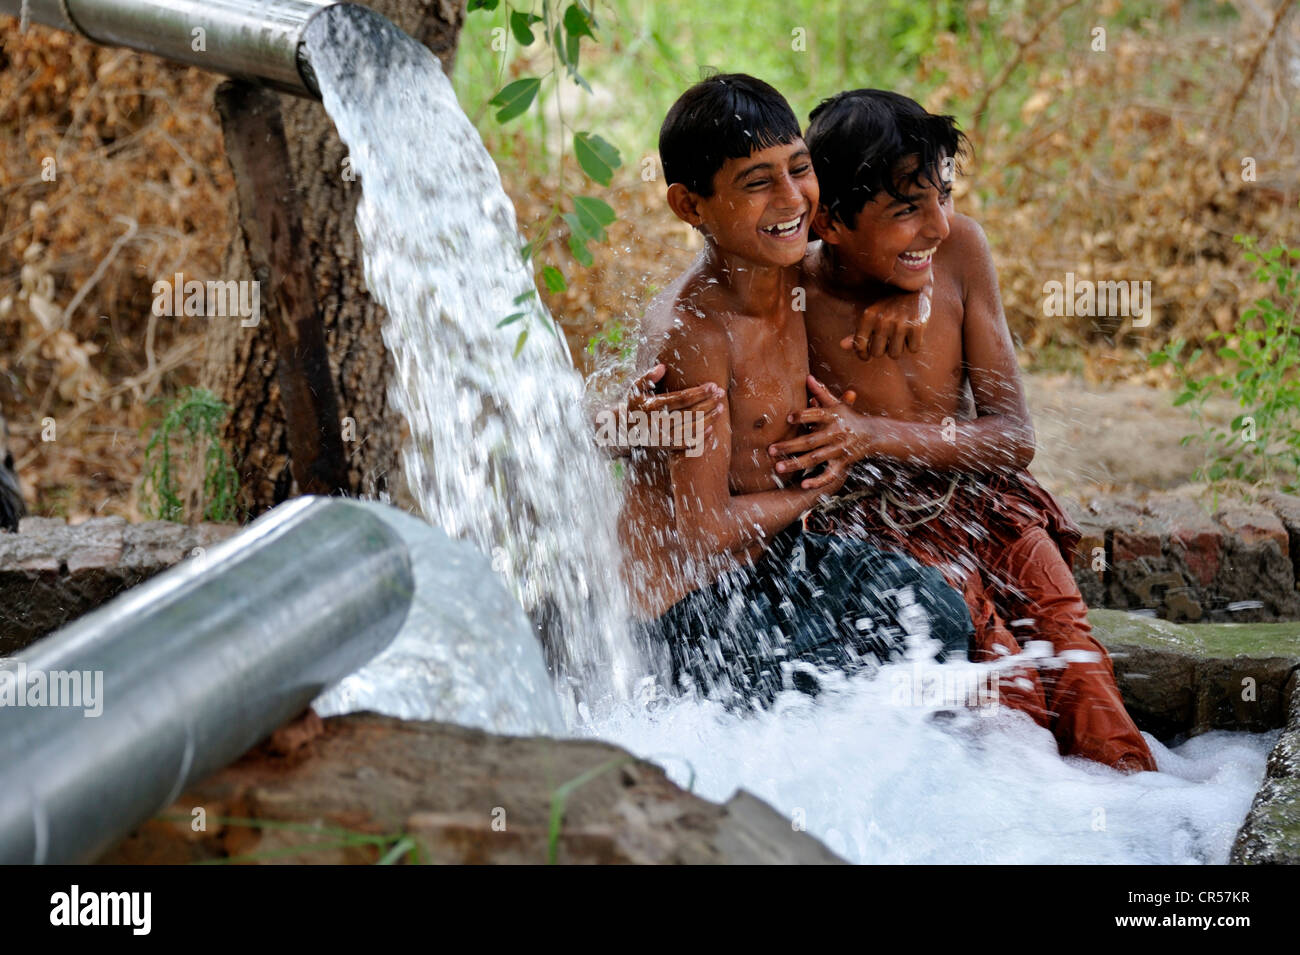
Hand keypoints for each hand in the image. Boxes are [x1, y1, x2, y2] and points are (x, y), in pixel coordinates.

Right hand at [595, 364, 725, 455]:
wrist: (622, 430)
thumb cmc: (634, 404)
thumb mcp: (636, 389)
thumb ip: (648, 377)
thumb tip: (662, 367)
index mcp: (652, 406)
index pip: (682, 398)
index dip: (699, 392)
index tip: (713, 386)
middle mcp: (657, 423)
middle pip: (690, 413)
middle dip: (708, 403)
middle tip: (721, 394)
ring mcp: (661, 437)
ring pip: (690, 429)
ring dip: (708, 419)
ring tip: (720, 409)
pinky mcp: (663, 447)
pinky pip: (685, 444)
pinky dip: (699, 438)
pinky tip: (711, 429)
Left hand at [768, 376, 862, 489]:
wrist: (873, 434)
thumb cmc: (848, 417)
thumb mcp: (837, 404)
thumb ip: (822, 392)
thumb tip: (807, 377)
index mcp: (833, 416)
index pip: (817, 415)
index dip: (803, 416)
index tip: (788, 418)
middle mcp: (836, 433)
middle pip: (810, 440)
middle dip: (790, 446)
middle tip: (770, 450)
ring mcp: (839, 450)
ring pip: (815, 459)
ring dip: (796, 464)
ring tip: (778, 468)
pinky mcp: (843, 463)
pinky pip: (830, 475)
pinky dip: (818, 481)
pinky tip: (803, 485)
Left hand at [839, 284, 931, 360]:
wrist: (915, 287)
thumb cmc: (889, 305)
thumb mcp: (872, 315)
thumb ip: (858, 332)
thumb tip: (842, 346)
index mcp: (868, 315)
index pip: (859, 346)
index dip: (862, 354)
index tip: (867, 356)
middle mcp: (883, 319)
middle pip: (877, 353)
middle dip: (883, 349)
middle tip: (888, 339)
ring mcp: (901, 323)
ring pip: (895, 354)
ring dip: (898, 349)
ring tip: (900, 336)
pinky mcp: (918, 325)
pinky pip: (913, 349)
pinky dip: (913, 345)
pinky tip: (912, 333)